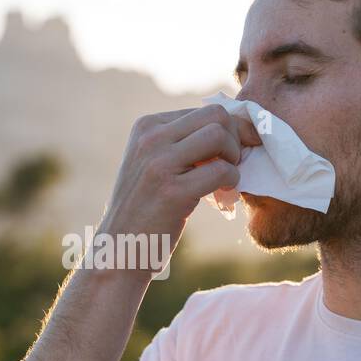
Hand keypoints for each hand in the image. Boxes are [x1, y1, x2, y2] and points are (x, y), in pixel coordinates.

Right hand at [99, 105, 261, 251]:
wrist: (121, 249)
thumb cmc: (146, 208)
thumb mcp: (155, 163)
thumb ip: (185, 143)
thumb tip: (239, 125)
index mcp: (146, 126)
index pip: (204, 111)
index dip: (225, 134)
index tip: (223, 158)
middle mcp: (150, 138)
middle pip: (216, 116)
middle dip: (234, 139)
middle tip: (229, 165)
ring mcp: (159, 163)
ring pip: (219, 136)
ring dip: (233, 158)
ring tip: (224, 179)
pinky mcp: (173, 191)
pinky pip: (222, 170)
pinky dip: (232, 182)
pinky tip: (220, 196)